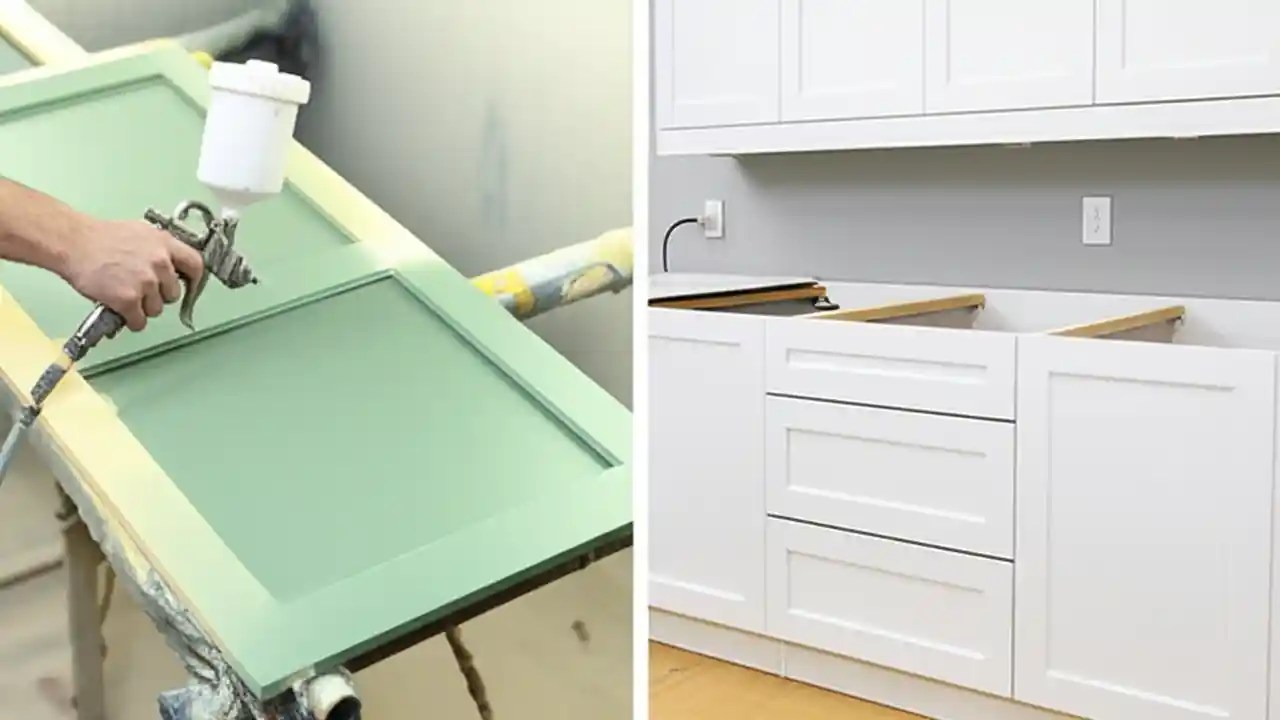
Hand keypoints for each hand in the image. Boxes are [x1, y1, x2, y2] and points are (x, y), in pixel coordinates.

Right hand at [60, 219, 205, 331]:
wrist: (73, 243)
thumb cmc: (100, 237)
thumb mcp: (140, 232)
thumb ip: (159, 247)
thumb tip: (170, 262)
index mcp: (165, 244)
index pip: (196, 265)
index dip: (194, 280)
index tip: (189, 286)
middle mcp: (160, 263)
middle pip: (174, 293)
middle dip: (160, 295)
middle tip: (143, 289)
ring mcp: (145, 282)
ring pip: (157, 309)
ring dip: (144, 308)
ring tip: (127, 295)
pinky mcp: (129, 300)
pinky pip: (139, 321)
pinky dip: (132, 321)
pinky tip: (123, 312)